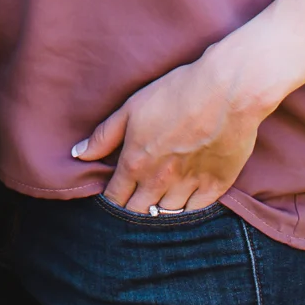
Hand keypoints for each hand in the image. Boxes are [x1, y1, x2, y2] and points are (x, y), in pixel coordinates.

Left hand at [71, 48, 265, 213]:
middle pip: (139, 211)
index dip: (111, 200)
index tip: (112, 197)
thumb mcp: (132, 107)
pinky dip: (188, 208)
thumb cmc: (176, 92)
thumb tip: (78, 154)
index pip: (116, 197)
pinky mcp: (216, 186)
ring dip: (159, 209)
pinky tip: (184, 200)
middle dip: (132, 209)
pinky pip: (196, 210)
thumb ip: (104, 135)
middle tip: (133, 201)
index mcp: (135, 162)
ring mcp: (188, 185)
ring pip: (167, 214)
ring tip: (158, 201)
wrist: (226, 90)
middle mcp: (159, 180)